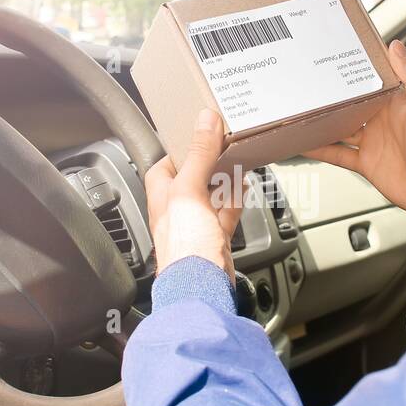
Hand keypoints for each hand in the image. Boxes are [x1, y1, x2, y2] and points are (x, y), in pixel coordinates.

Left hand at [145, 109, 244, 280]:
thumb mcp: (189, 189)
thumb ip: (198, 154)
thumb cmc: (184, 244)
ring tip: (238, 158)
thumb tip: (205, 121)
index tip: (201, 130)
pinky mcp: (215, 236)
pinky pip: (226, 211)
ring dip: (225, 177)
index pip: (167, 161)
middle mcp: (177, 208)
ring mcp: (197, 223)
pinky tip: (244, 186)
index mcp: (162, 194)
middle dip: (210, 160)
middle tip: (226, 141)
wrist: (201, 285)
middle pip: (193, 175)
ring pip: (212, 192)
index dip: (183, 146)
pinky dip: (235, 198)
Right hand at [304, 40, 405, 216]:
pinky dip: (319, 149)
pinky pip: (337, 153)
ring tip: (300, 109)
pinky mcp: (365, 162)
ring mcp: (372, 140)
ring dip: (323, 120)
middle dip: (332, 92)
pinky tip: (303, 144)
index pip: (373, 77)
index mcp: (396, 101)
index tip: (337, 50)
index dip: (357, 64)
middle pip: (351, 101)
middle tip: (308, 78)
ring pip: (340, 126)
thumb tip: (398, 47)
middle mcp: (382, 118)